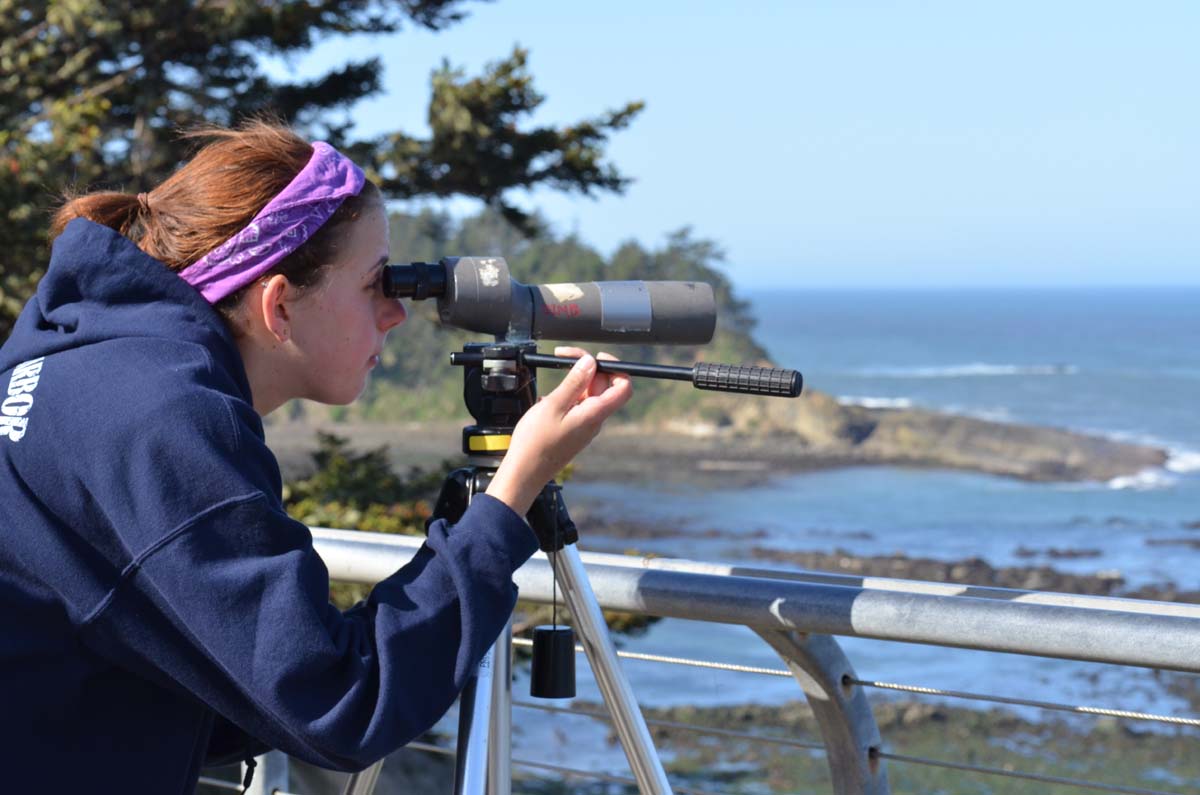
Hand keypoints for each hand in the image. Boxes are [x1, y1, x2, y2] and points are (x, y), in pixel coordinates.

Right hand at [485, 347, 632, 515]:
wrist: (524, 473)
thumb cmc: (535, 444)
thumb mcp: (553, 405)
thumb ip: (574, 382)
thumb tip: (590, 363)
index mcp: (594, 414)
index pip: (623, 387)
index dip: (615, 368)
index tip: (596, 357)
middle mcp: (594, 421)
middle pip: (603, 387)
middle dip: (586, 369)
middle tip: (564, 358)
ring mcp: (584, 426)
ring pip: (587, 395)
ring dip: (572, 384)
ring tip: (550, 388)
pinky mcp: (574, 431)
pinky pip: (576, 407)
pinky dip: (564, 398)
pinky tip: (546, 402)